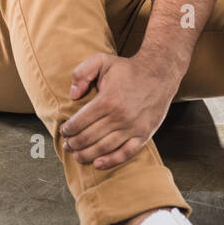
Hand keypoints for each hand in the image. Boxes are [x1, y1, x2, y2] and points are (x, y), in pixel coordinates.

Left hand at [61, 51, 181, 169]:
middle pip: (89, 137)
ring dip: (87, 154)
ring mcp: (133, 127)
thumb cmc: (127, 69)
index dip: (68, 130)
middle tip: (67, 145)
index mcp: (107, 100)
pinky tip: (98, 163)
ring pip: (104, 148)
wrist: (160, 73)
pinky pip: (126, 153)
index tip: (63, 131)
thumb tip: (73, 95)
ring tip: (77, 155)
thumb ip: (81, 73)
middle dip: (74, 144)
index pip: (80, 122)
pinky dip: (111, 161)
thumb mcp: (101, 61)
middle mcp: (120, 116)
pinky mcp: (144, 134)